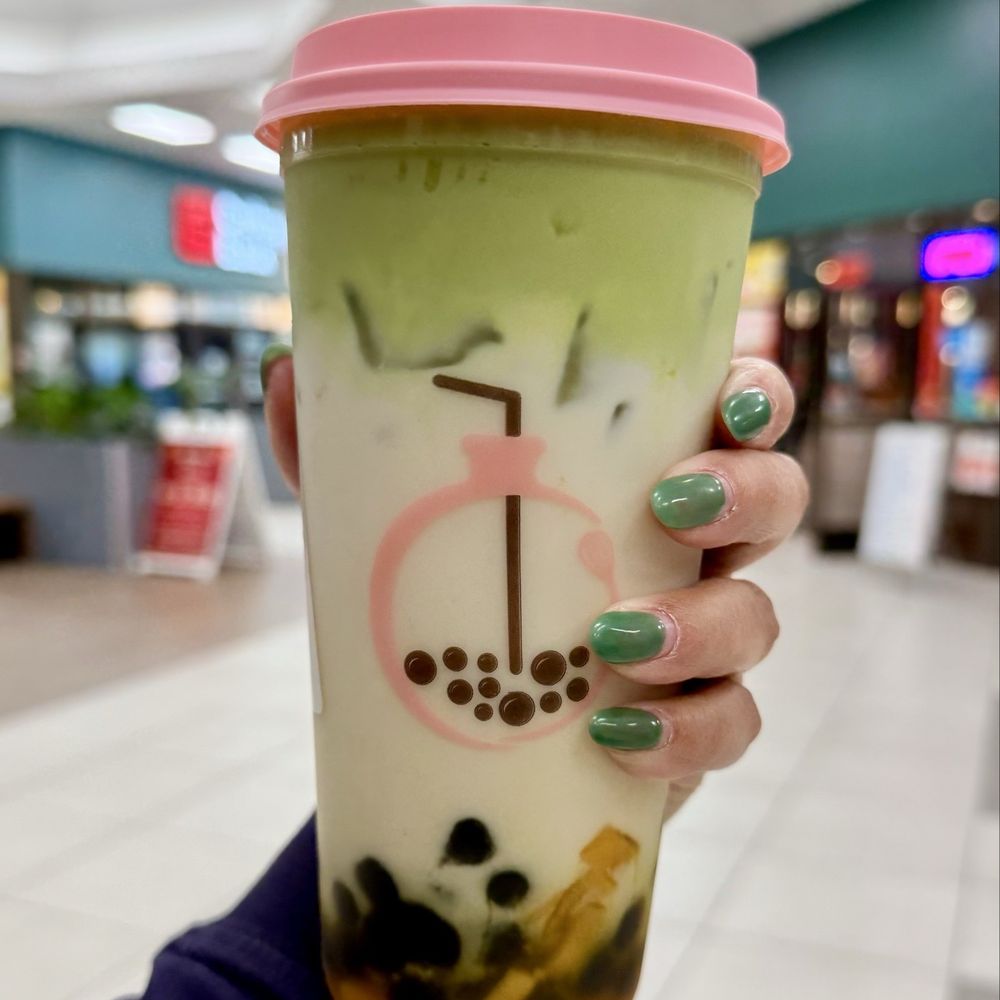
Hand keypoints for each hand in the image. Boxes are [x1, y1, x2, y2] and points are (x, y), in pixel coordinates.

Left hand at [261, 347, 807, 818]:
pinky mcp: (690, 725)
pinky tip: (615, 734)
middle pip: (775, 497)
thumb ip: (342, 448)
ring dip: (706, 625)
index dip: (755, 394)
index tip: (726, 402)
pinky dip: (689, 731)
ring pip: (760, 616)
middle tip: (673, 505)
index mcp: (636, 473)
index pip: (732, 410)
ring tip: (613, 638)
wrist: (451, 738)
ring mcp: (698, 637)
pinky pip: (733, 724)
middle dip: (748, 495)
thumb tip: (284, 371)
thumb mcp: (386, 520)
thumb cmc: (443, 598)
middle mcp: (686, 546)